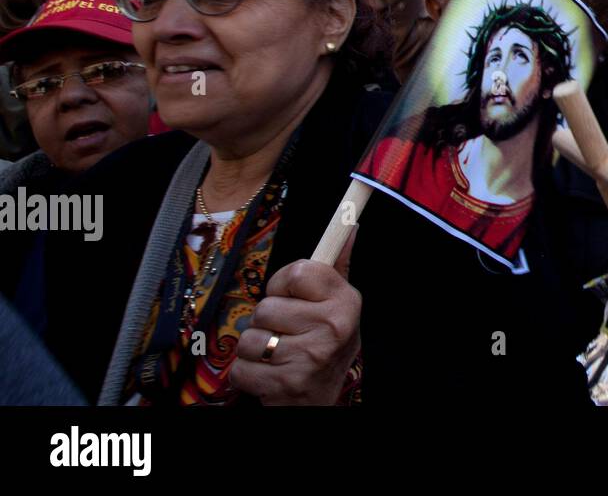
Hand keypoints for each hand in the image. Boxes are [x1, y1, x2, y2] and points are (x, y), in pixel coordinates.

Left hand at [230, 235, 361, 404]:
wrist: (320, 400)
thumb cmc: (325, 345)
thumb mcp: (339, 305)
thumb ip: (337, 266)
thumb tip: (350, 225)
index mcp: (345, 301)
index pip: (296, 272)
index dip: (283, 285)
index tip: (291, 297)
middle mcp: (332, 327)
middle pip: (265, 307)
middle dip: (266, 322)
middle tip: (285, 333)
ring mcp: (309, 357)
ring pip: (249, 338)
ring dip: (254, 350)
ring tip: (275, 355)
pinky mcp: (284, 384)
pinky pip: (240, 368)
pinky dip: (247, 374)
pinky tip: (267, 374)